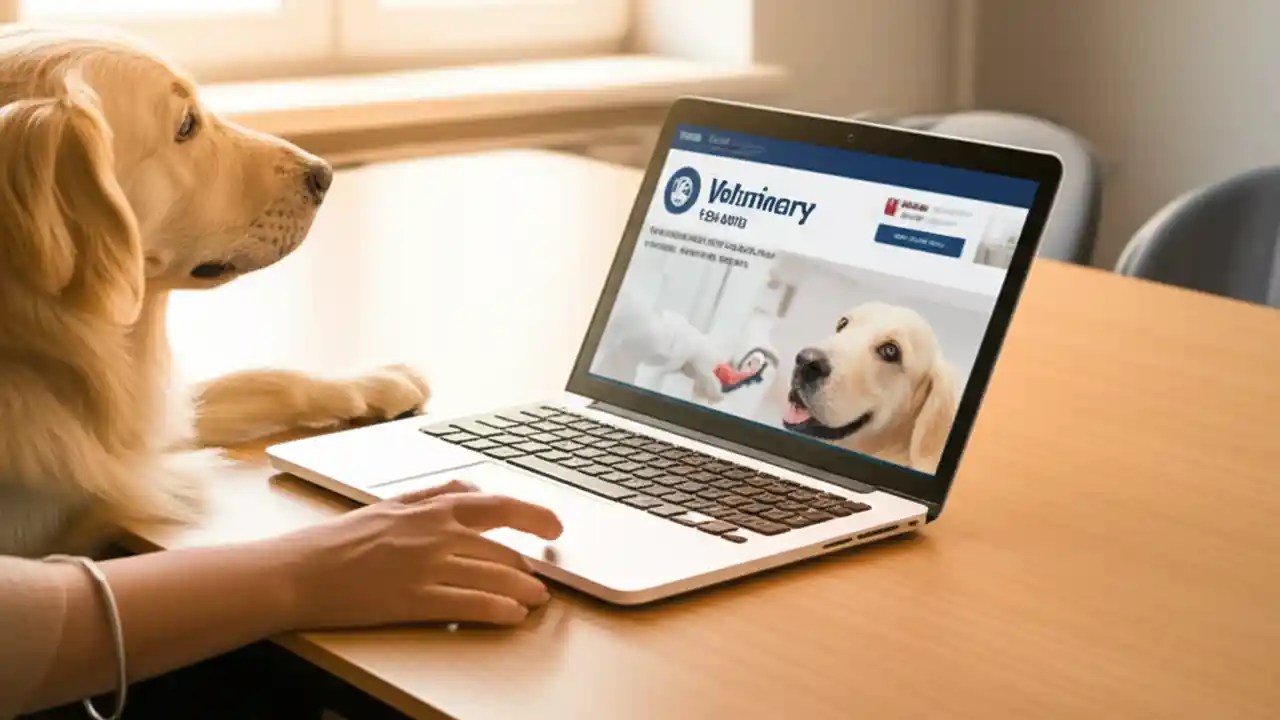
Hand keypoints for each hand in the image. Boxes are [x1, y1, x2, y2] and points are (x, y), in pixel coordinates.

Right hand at [278, 480, 562, 628]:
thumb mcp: (391, 504)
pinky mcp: (416, 599)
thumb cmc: (341, 540)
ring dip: (524, 590)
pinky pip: (472, 603)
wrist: (299, 571)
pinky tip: (514, 615)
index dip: (535, 516)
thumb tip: (471, 489)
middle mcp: (436, 533)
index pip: (498, 505)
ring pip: (495, 575)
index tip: (553, 526)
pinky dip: (500, 609)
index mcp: (431, 508)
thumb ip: (433, 495)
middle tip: (542, 580)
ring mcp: (428, 566)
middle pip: (502, 547)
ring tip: (537, 600)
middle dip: (529, 567)